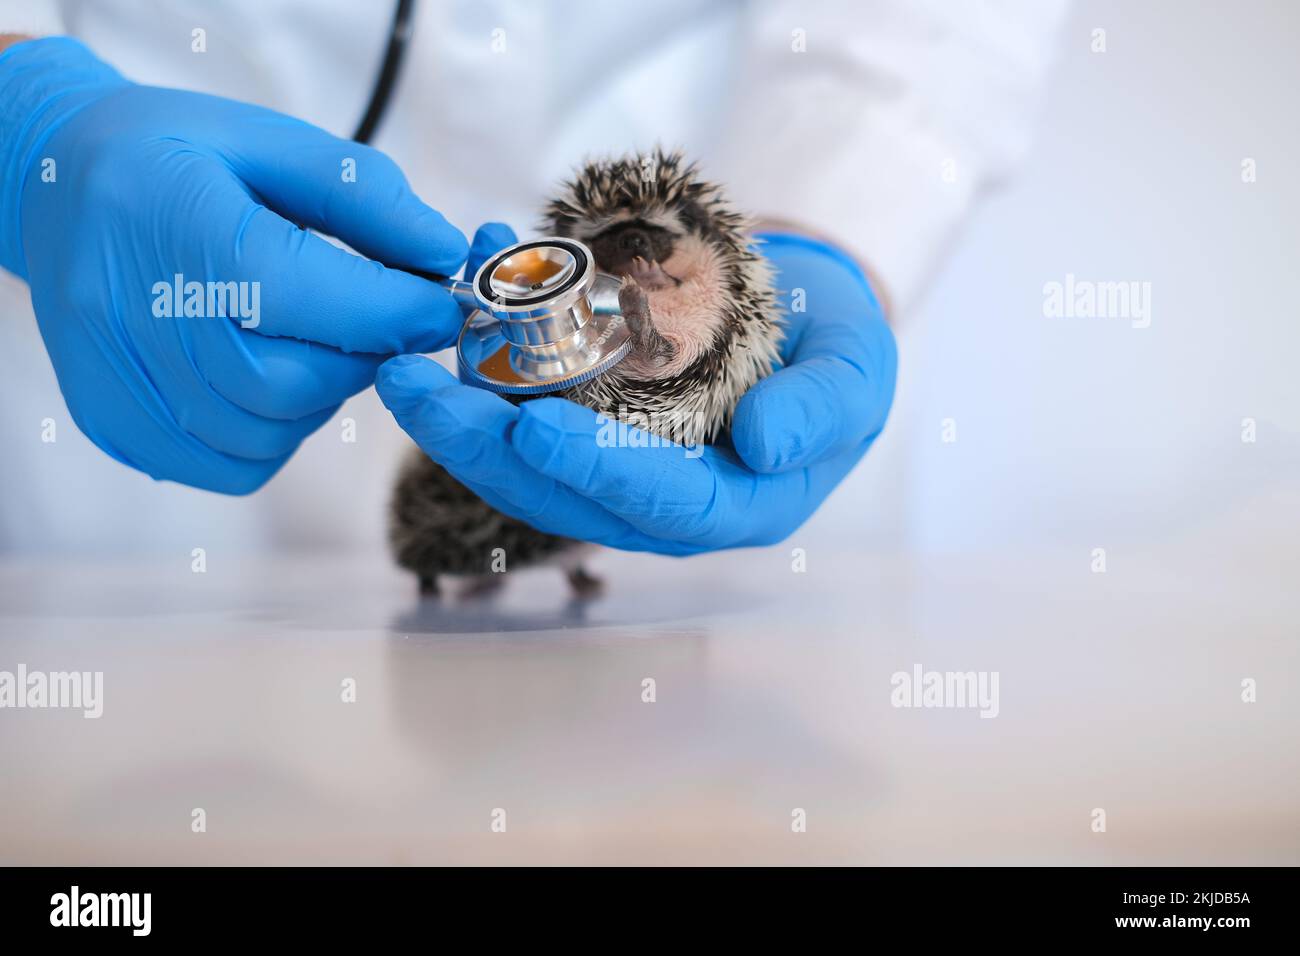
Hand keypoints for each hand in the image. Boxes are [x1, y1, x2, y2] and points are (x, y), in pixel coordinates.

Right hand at [0, 37, 467, 492]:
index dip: (395, 311)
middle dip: (363, 359)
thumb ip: (363, 197)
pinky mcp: (115, 424)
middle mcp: (131, 311)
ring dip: (321, 399)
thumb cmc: (175, 158)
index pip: (306, 294)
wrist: (52, 186)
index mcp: (174, 222)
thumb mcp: (269, 141)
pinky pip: (231, 466)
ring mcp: (117, 379)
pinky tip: (273, 380)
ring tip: (317, 343)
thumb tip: (445, 256)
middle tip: (379, 325)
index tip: (439, 306)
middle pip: (290, 380)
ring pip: (267, 432)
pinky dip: (277, 436)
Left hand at [376, 226, 896, 554]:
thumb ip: (824, 412)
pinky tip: (461, 298)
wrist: (806, 320)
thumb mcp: (857, 372)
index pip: (661, 504)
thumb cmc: (838, 351)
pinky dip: (485, 361)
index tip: (534, 426)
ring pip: (523, 462)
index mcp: (735, 506)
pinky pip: (523, 408)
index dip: (596, 472)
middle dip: (483, 447)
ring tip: (404, 358)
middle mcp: (662, 504)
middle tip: (413, 388)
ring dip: (461, 412)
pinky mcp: (584, 430)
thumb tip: (763, 447)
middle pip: (563, 495)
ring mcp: (615, 470)